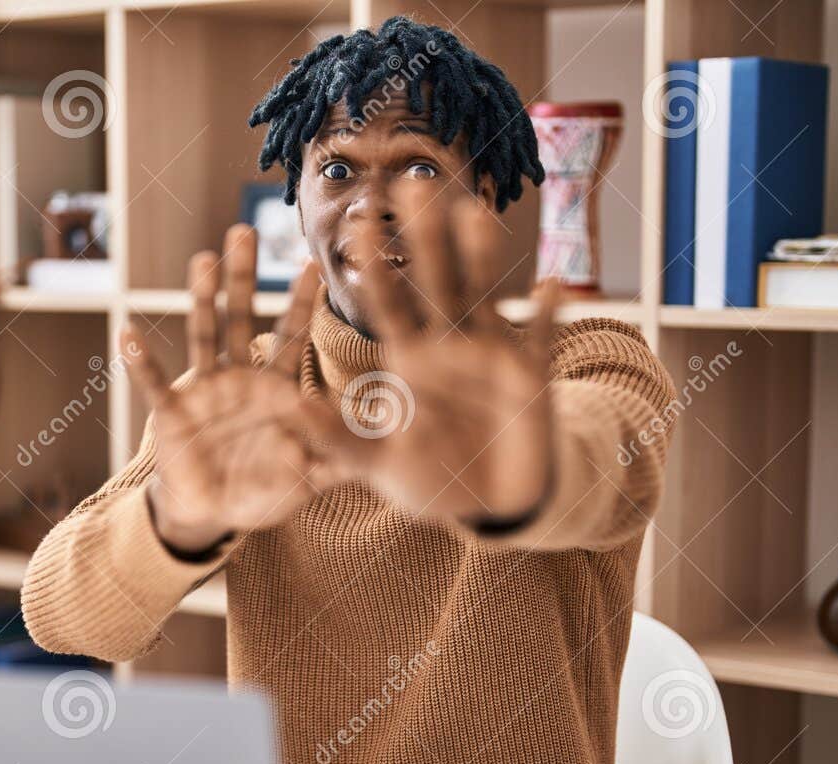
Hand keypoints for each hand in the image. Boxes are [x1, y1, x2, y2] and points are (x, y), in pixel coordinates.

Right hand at [124, 226, 334, 554]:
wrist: (212, 511)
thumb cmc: (262, 489)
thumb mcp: (306, 477)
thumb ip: (337, 460)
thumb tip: (383, 449)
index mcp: (274, 387)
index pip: (291, 337)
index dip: (300, 303)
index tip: (313, 265)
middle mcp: (239, 377)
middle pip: (242, 318)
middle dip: (244, 277)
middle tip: (244, 231)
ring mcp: (204, 389)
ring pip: (203, 335)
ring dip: (202, 299)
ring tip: (202, 260)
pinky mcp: (172, 410)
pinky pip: (153, 383)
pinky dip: (140, 361)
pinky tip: (128, 333)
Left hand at [301, 181, 558, 523]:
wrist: (488, 504)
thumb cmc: (429, 478)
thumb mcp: (375, 465)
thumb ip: (333, 439)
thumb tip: (284, 408)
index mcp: (410, 358)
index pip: (389, 305)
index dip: (377, 270)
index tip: (360, 227)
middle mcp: (450, 347)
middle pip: (436, 284)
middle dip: (426, 239)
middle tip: (412, 185)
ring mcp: (491, 357)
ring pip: (484, 298)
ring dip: (480, 258)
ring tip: (473, 214)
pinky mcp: (530, 380)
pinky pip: (541, 344)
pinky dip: (548, 320)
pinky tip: (552, 286)